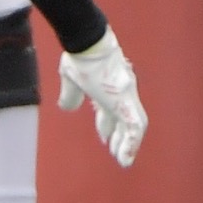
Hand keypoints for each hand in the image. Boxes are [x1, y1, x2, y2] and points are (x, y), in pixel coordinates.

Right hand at [58, 28, 148, 167]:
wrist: (87, 42)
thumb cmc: (80, 56)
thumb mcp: (72, 79)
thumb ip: (71, 94)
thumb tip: (68, 108)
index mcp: (108, 89)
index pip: (111, 112)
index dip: (108, 126)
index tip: (106, 138)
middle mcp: (121, 94)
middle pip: (124, 120)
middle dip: (120, 138)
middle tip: (117, 153)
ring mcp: (126, 97)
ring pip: (134, 126)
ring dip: (128, 144)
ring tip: (124, 160)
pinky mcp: (127, 101)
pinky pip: (135, 126)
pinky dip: (132, 142)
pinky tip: (127, 157)